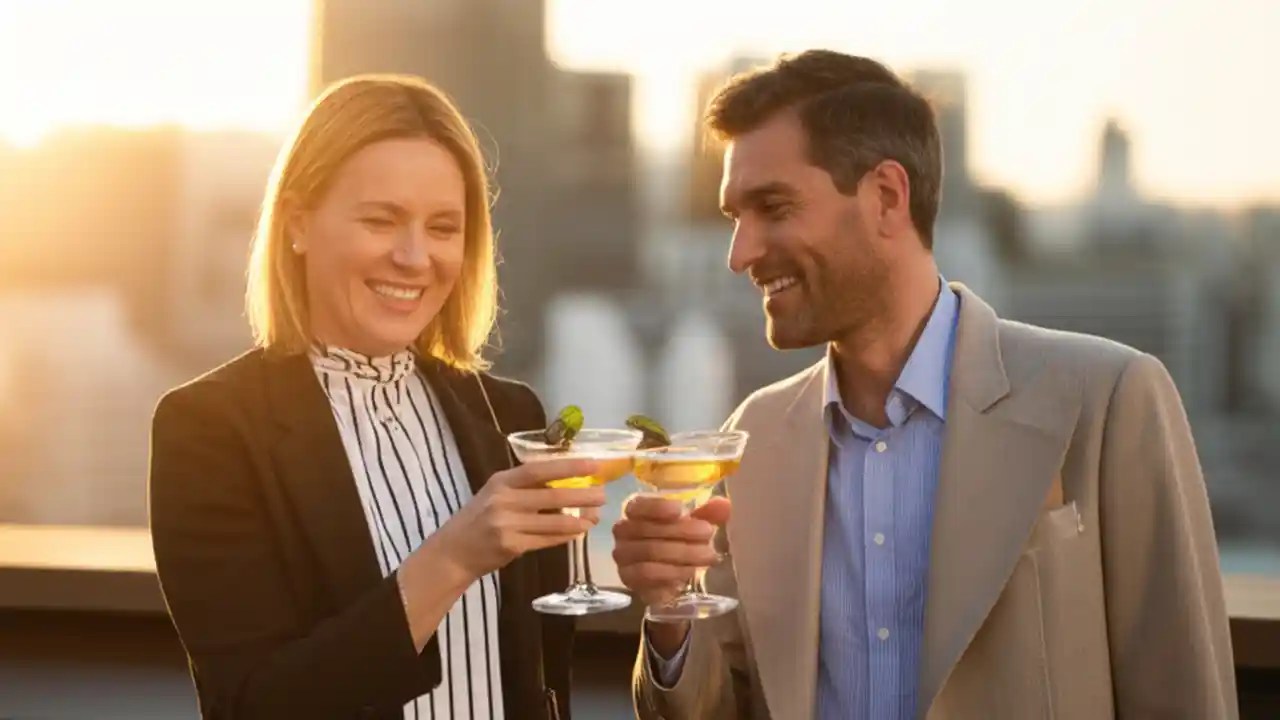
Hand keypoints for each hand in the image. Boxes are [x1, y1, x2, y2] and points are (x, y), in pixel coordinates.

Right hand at [427, 458, 605, 580]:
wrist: (453, 552)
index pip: (539, 469)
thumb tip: (567, 483)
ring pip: (553, 522)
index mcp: (501, 481)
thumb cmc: (479, 518)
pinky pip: (546, 540)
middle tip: (603, 495)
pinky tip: (578, 532)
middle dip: (582, 496)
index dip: (568, 467)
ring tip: (595, 517)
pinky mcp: (511, 546)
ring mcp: (507, 524)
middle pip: (551, 496)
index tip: (593, 466)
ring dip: (578, 520)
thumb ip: (525, 488)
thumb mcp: (496, 494)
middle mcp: (503, 500)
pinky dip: (565, 536)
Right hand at [613, 495, 730, 654]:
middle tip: (709, 535)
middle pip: (647, 531)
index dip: (657, 507)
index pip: (638, 506)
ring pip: (649, 554)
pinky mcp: (629, 581)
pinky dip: (670, 575)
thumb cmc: (678, 540)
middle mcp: (623, 533)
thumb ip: (707, 515)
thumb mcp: (694, 525)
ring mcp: (623, 558)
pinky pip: (647, 578)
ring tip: (707, 556)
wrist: (667, 575)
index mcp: (635, 513)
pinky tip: (690, 573)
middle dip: (681, 532)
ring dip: (681, 556)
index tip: (680, 510)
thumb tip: (724, 505)